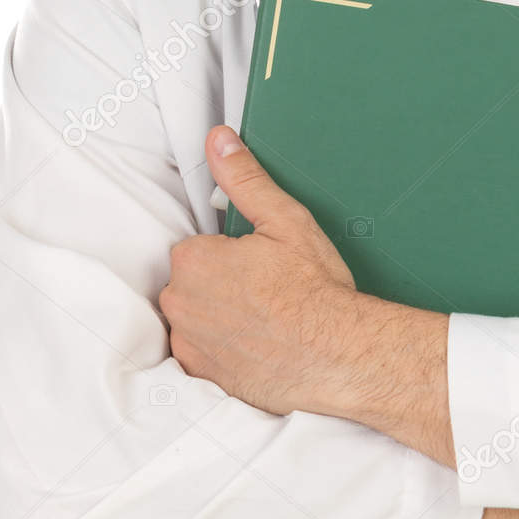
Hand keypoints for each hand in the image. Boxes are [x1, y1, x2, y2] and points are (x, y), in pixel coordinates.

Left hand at [159, 126, 357, 414]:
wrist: (337, 355)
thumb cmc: (314, 290)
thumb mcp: (285, 221)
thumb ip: (244, 179)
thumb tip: (219, 142)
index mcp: (194, 260)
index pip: (197, 249)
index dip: (229, 254)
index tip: (258, 264)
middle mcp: (180, 304)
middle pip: (191, 283)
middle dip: (220, 284)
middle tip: (265, 290)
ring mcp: (190, 344)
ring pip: (195, 319)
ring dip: (218, 317)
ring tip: (263, 319)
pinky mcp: (202, 377)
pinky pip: (201, 354)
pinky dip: (222, 350)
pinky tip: (255, 345)